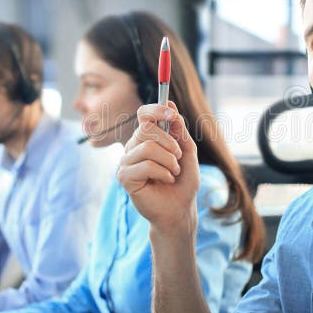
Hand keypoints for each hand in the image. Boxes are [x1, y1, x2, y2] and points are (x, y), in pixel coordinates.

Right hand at [118, 102, 200, 235]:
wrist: (180, 209)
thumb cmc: (183, 182)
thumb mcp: (187, 151)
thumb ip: (179, 130)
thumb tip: (169, 104)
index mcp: (147, 138)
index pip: (144, 115)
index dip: (156, 110)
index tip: (171, 114)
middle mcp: (133, 147)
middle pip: (146, 129)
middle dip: (169, 142)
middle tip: (178, 158)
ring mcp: (126, 162)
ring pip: (147, 147)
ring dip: (169, 161)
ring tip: (174, 172)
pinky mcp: (124, 177)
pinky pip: (144, 165)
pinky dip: (162, 172)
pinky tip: (167, 180)